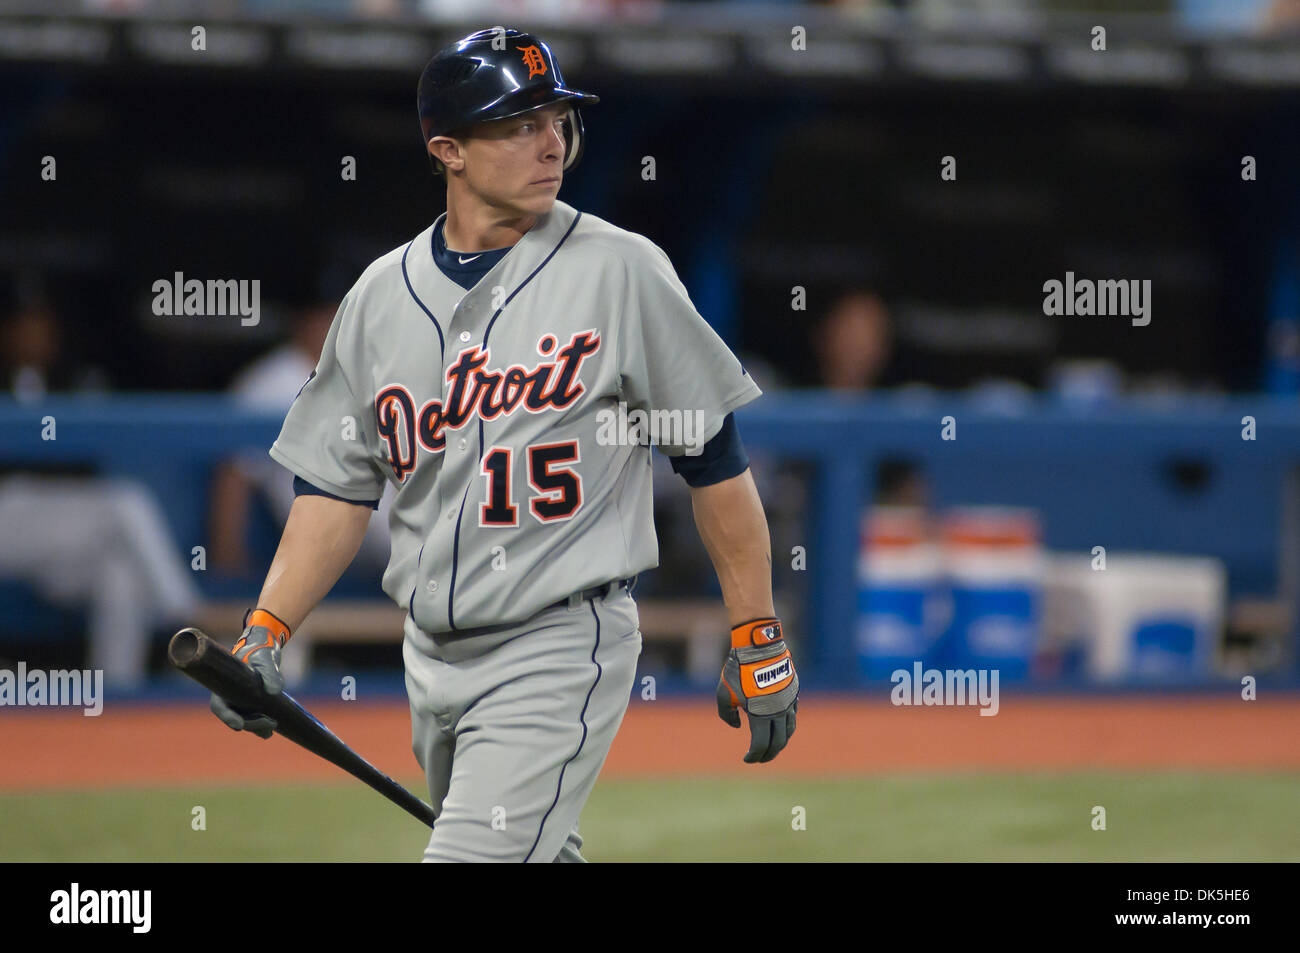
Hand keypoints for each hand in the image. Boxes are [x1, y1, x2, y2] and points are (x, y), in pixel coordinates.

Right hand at [209, 608, 289, 739]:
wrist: (265, 649)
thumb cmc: (260, 651)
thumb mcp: (265, 658)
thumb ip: (270, 672)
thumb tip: (274, 691)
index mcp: (224, 685)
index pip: (219, 706)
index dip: (227, 717)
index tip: (239, 726)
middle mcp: (228, 696)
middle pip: (235, 717)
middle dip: (251, 724)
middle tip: (269, 723)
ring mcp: (239, 701)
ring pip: (245, 720)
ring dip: (257, 727)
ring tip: (272, 726)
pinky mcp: (251, 704)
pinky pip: (253, 718)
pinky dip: (261, 724)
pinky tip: (272, 726)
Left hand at [715, 618, 798, 762]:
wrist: (759, 645)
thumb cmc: (738, 669)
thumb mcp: (724, 693)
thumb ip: (727, 715)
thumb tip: (737, 725)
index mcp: (762, 715)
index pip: (761, 744)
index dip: (754, 755)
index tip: (746, 759)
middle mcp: (779, 711)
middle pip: (778, 742)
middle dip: (769, 754)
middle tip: (760, 758)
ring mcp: (789, 701)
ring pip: (789, 730)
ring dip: (781, 742)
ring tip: (771, 746)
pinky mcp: (793, 691)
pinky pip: (793, 714)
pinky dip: (787, 724)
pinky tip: (780, 725)